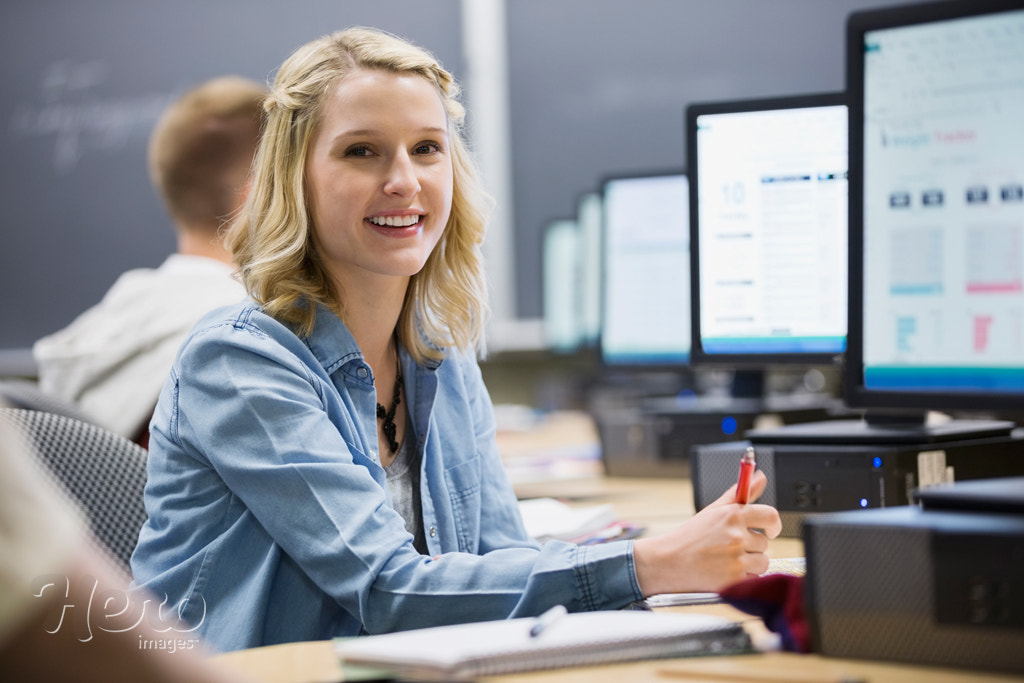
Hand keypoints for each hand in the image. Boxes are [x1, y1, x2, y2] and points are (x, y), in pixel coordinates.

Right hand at [632, 470, 781, 595]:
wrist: (668, 561)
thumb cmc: (690, 536)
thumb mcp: (713, 511)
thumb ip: (739, 493)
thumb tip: (760, 476)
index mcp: (732, 515)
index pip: (770, 516)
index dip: (773, 524)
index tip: (770, 530)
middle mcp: (736, 536)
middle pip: (764, 543)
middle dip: (751, 547)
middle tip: (729, 547)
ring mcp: (736, 558)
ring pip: (762, 562)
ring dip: (749, 563)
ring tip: (726, 561)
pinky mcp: (734, 578)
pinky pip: (753, 577)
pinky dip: (742, 577)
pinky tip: (725, 571)